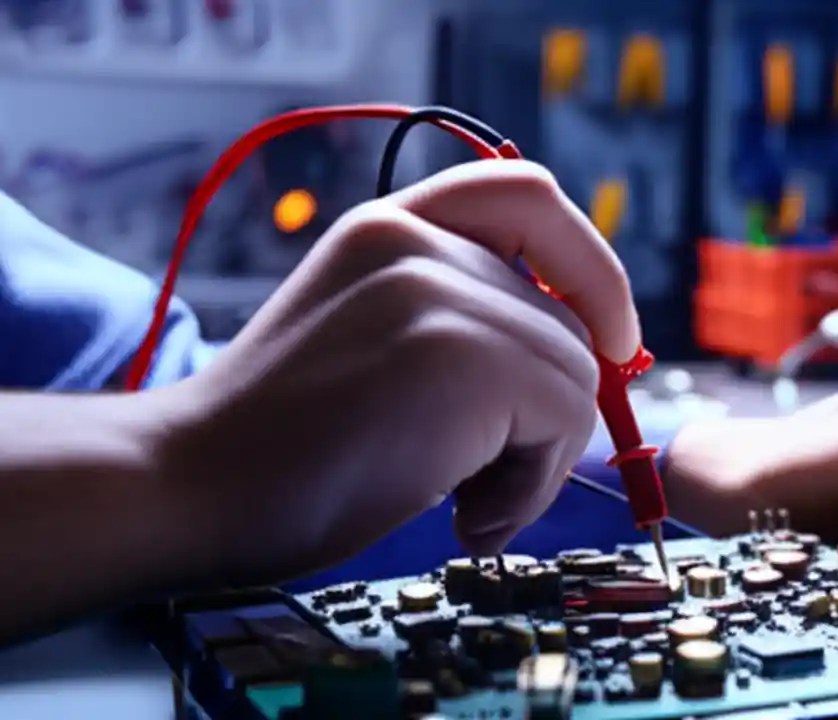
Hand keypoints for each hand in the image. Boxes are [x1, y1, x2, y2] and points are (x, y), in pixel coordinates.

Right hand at [148, 160, 638, 587]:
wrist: (189, 485)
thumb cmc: (279, 440)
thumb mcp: (372, 333)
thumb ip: (459, 313)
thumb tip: (590, 348)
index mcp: (392, 226)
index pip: (526, 192)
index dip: (589, 261)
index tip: (609, 334)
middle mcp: (418, 241)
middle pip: (567, 319)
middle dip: (546, 413)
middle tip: (477, 477)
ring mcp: (441, 291)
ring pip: (575, 377)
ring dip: (534, 460)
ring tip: (461, 498)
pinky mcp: (463, 355)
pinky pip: (565, 422)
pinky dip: (531, 484)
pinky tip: (463, 512)